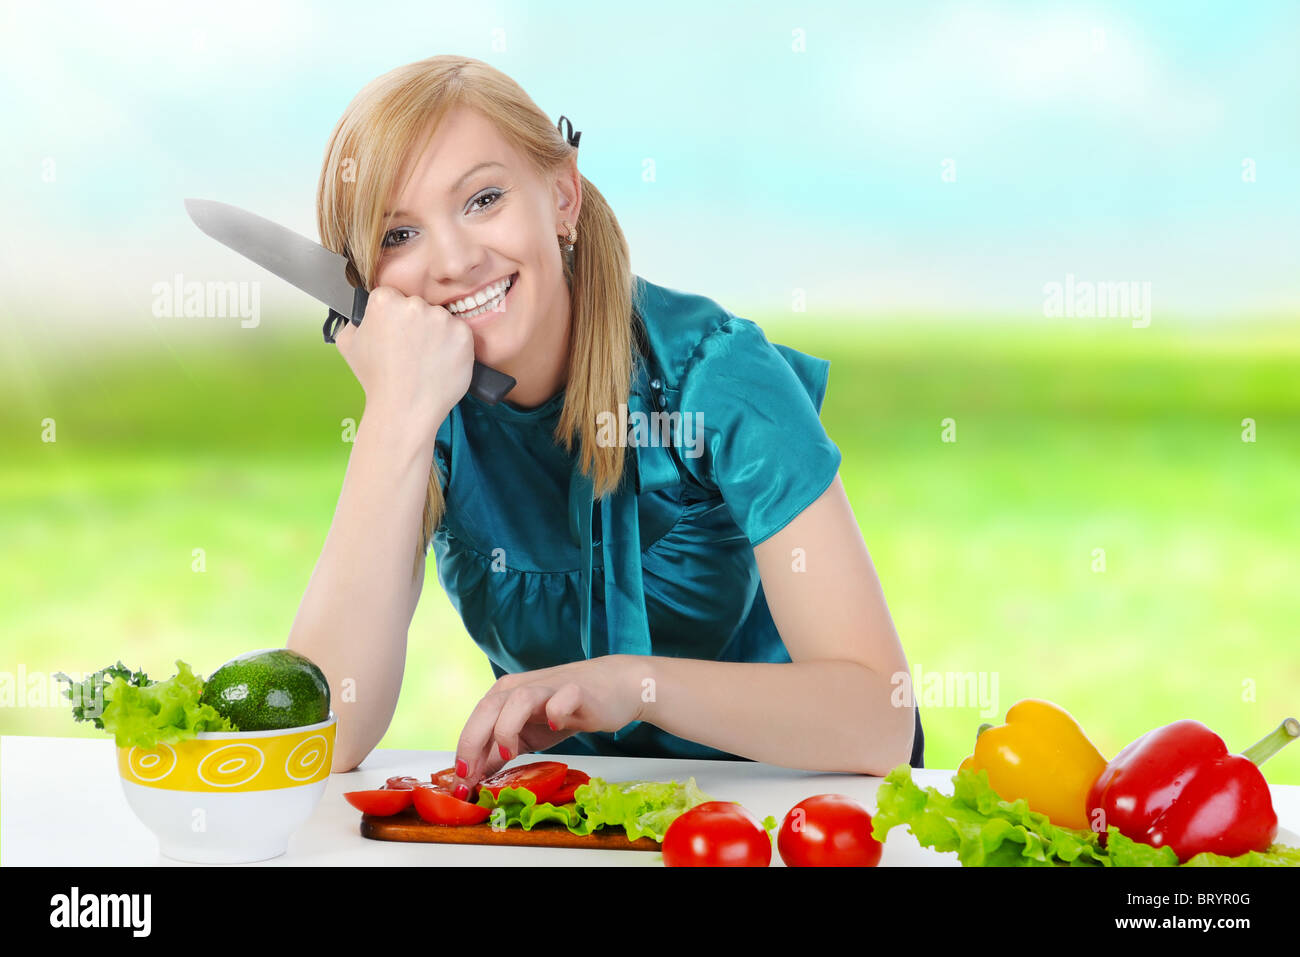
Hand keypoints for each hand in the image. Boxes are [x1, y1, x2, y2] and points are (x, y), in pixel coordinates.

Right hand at [333, 284, 475, 435]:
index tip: (395, 334)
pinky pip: (460, 334)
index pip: (393, 296)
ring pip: (440, 319)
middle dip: (416, 324)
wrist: (405, 408)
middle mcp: (414, 304)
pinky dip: (454, 347)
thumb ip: (353, 322)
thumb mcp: (348, 345)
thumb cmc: (376, 380)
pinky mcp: (463, 334)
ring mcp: (441, 318)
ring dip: (437, 334)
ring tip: (426, 360)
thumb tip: (361, 316)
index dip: (394, 317)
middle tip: (411, 351)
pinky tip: (441, 363)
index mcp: (384, 301)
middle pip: (418, 306)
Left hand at [449, 655, 648, 797]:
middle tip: (471, 777)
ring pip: (518, 700)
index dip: (464, 753)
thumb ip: (500, 752)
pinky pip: (561, 699)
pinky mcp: (577, 691)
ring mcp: (549, 688)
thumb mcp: (528, 734)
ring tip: (509, 754)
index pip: (475, 722)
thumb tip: (473, 779)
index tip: (459, 786)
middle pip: (488, 708)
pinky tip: (556, 726)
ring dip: (506, 728)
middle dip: (473, 743)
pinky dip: (555, 712)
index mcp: (505, 695)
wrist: (614, 687)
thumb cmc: (568, 709)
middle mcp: (522, 688)